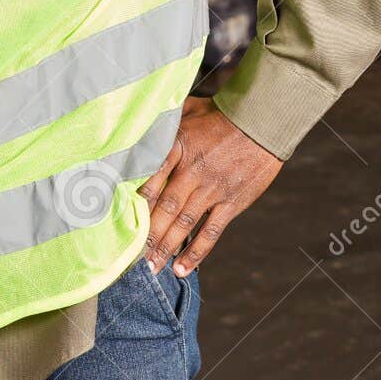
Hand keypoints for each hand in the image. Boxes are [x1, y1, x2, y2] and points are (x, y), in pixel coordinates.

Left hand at [138, 95, 282, 276]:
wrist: (262, 121)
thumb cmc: (221, 115)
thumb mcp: (187, 110)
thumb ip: (164, 123)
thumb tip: (138, 121)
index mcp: (178, 147)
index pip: (150, 178)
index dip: (133, 202)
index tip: (117, 220)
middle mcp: (193, 172)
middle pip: (164, 208)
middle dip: (146, 234)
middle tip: (130, 257)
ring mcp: (213, 190)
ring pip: (184, 224)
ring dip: (165, 248)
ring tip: (151, 268)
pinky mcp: (231, 203)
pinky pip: (211, 232)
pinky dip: (195, 252)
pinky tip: (182, 268)